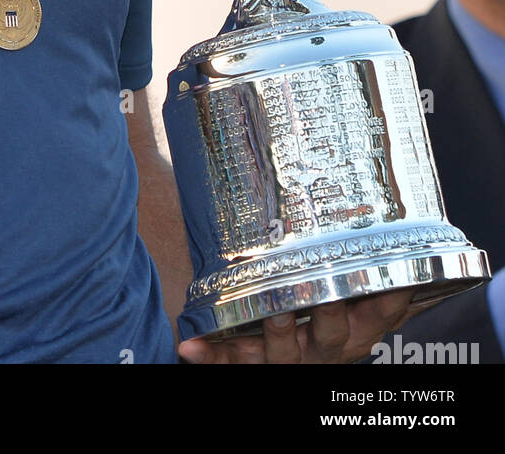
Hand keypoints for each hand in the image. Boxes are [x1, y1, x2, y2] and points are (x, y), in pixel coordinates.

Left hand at [178, 289, 417, 364]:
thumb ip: (359, 270)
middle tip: (328, 287)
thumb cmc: (320, 318)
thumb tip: (390, 221)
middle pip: (333, 335)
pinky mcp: (249, 364)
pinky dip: (209, 354)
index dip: (391, 298)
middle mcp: (324, 350)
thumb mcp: (350, 305)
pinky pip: (228, 362)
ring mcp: (288, 360)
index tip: (399, 276)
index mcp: (352, 332)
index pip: (380, 315)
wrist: (279, 363)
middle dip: (329, 311)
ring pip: (285, 352)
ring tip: (274, 309)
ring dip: (279, 331)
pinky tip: (187, 346)